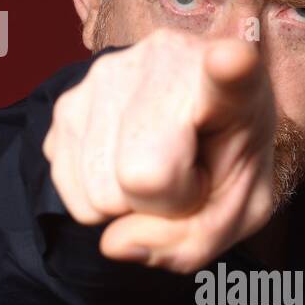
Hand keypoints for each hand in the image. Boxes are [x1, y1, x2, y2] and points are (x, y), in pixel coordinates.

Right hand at [42, 28, 276, 273]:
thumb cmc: (225, 165)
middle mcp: (164, 62)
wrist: (195, 128)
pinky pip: (67, 185)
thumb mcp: (237, 214)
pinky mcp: (68, 99)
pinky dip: (94, 194)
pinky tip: (122, 160)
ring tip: (156, 165)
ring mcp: (105, 74)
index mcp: (234, 87)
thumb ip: (193, 242)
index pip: (231, 75)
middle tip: (184, 177)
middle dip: (161, 203)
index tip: (232, 61)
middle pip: (141, 175)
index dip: (230, 70)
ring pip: (98, 190)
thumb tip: (114, 243)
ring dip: (125, 199)